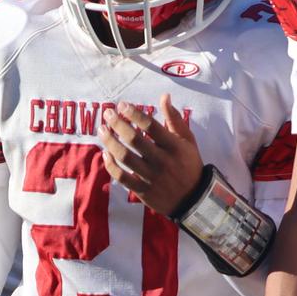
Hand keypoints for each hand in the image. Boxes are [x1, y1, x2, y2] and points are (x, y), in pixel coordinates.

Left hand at [100, 96, 205, 217]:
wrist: (194, 199)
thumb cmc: (189, 164)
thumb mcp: (187, 140)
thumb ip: (174, 119)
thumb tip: (164, 96)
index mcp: (174, 146)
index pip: (151, 126)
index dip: (135, 114)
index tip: (122, 105)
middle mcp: (162, 161)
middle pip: (134, 140)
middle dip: (118, 124)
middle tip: (108, 114)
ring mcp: (152, 177)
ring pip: (125, 157)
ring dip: (110, 142)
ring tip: (102, 130)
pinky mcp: (143, 191)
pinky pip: (122, 178)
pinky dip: (111, 166)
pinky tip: (105, 154)